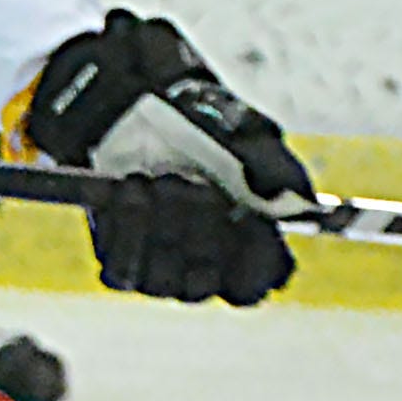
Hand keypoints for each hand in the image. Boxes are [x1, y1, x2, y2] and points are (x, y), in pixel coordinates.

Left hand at [26, 9, 316, 305]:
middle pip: (202, 286)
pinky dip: (127, 229)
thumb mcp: (253, 134)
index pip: (251, 286)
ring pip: (160, 281)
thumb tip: (280, 191)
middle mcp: (203, 273)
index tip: (254, 226)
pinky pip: (121, 269)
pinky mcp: (121, 266)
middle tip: (198, 187)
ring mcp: (159, 275)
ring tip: (162, 178)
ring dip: (162, 226)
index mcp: (245, 252)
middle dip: (200, 236)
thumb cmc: (216, 131)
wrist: (154, 114)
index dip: (254, 266)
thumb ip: (274, 163)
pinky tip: (132, 187)